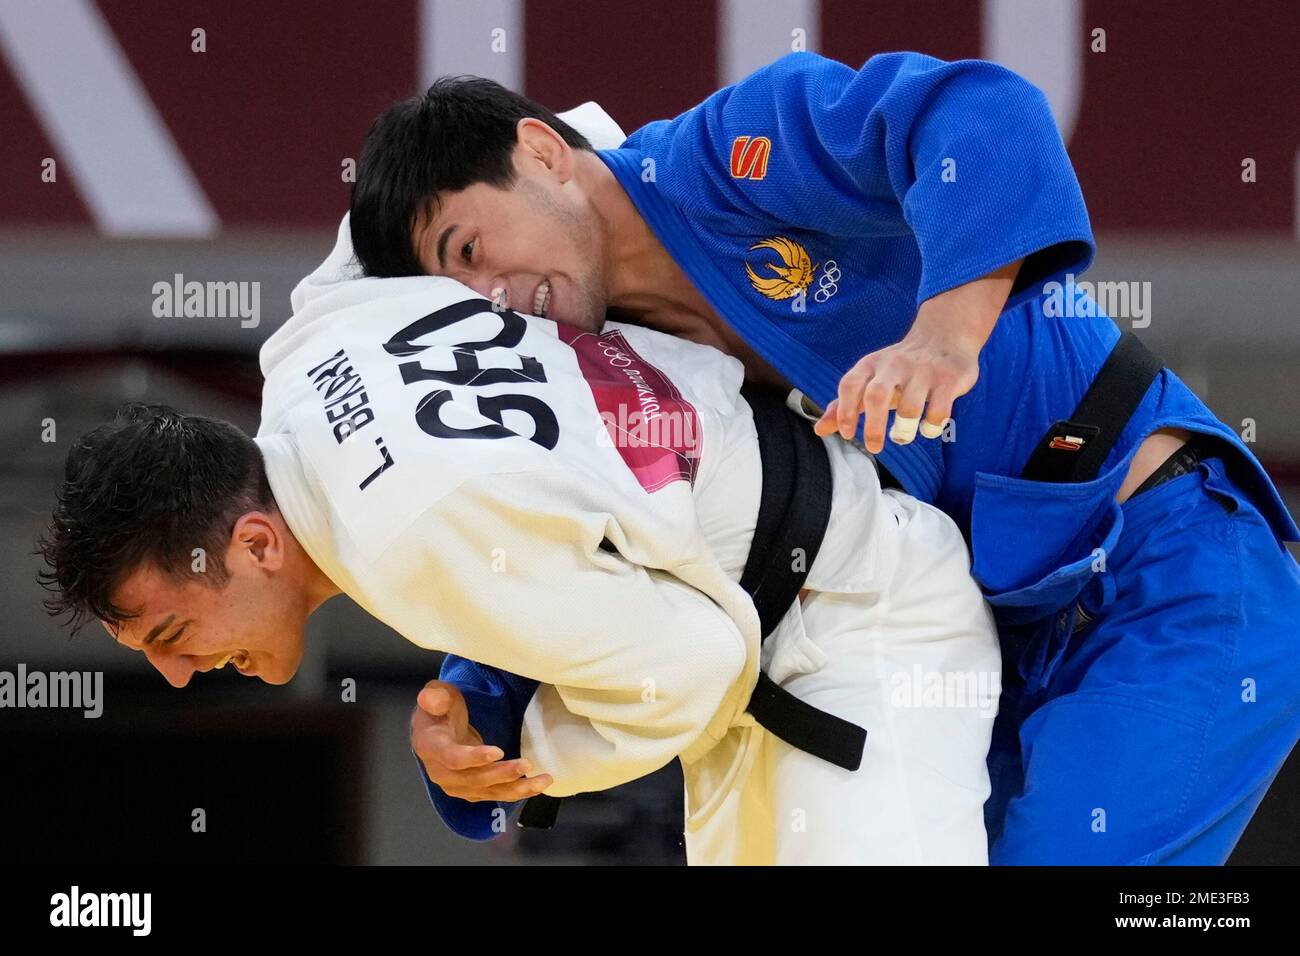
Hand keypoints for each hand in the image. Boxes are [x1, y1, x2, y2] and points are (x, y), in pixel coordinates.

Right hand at [410, 680, 552, 801]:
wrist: (436, 732)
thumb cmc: (440, 711)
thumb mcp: (437, 696)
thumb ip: (435, 696)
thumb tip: (430, 699)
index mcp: (432, 749)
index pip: (452, 758)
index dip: (474, 758)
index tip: (498, 752)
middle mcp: (442, 774)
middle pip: (474, 779)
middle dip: (502, 774)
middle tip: (527, 765)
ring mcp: (457, 786)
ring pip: (488, 791)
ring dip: (517, 788)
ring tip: (543, 780)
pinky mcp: (472, 791)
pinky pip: (496, 794)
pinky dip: (517, 792)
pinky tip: (537, 785)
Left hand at [813, 259, 1020, 452]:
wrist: (944, 335)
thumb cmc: (900, 368)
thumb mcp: (869, 379)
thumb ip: (844, 405)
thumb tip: (819, 430)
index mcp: (871, 364)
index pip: (850, 385)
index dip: (844, 411)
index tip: (848, 434)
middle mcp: (895, 365)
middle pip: (876, 396)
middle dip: (873, 427)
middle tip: (874, 447)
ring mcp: (923, 372)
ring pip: (909, 408)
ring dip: (903, 430)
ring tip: (901, 436)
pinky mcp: (948, 380)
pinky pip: (938, 411)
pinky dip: (931, 427)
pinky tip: (927, 429)